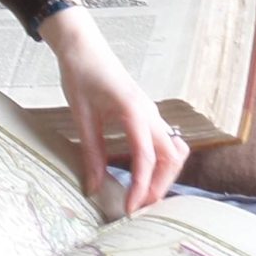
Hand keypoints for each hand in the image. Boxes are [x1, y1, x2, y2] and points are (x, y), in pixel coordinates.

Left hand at [43, 5, 186, 212]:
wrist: (83, 47)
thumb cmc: (80, 74)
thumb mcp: (81, 116)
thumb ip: (91, 152)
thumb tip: (95, 188)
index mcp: (134, 111)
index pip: (147, 157)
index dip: (141, 187)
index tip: (131, 209)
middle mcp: (150, 113)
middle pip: (171, 158)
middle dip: (160, 186)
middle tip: (139, 209)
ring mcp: (152, 113)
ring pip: (175, 151)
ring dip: (165, 175)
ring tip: (144, 196)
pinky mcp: (148, 114)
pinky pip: (166, 143)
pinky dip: (162, 163)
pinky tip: (144, 176)